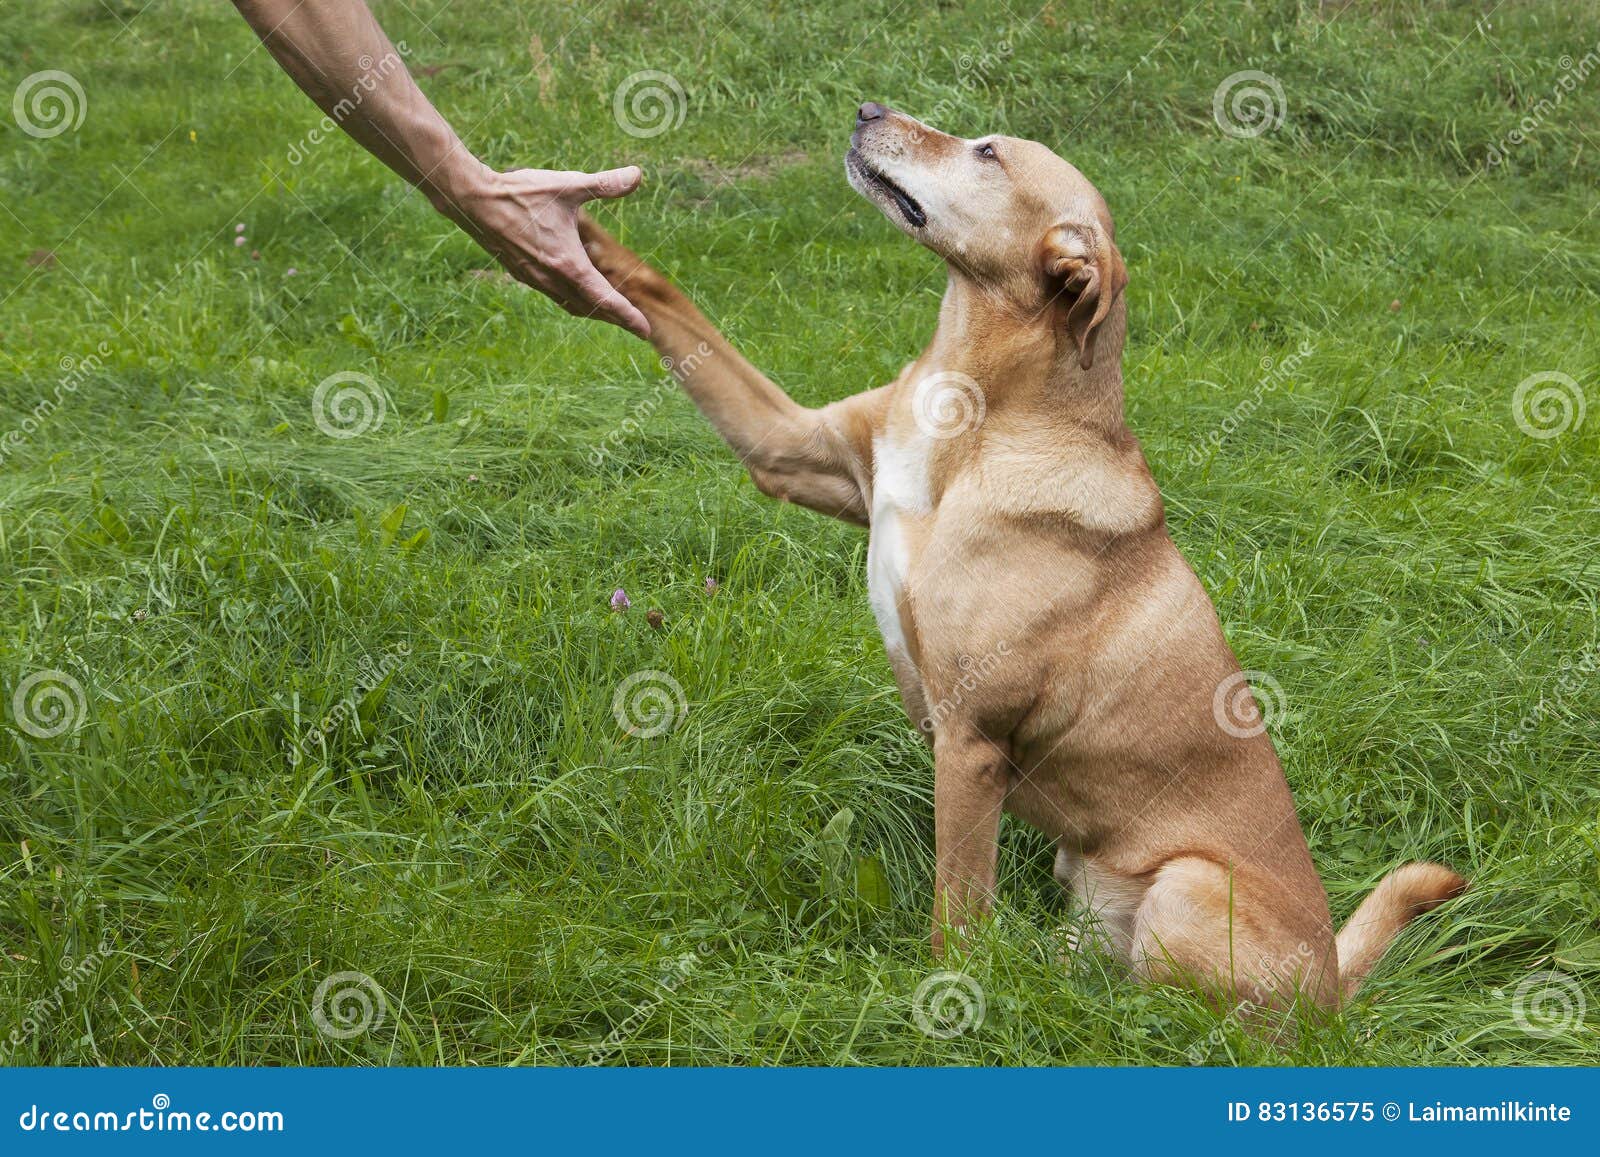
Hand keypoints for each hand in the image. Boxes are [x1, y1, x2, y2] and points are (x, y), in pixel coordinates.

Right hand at [450, 165, 650, 336]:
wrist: (473, 201)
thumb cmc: (520, 193)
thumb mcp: (567, 186)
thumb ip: (604, 183)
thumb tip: (637, 175)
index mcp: (568, 264)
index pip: (605, 298)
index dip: (628, 315)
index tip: (644, 330)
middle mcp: (552, 279)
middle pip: (590, 308)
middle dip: (615, 318)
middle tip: (635, 326)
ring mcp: (534, 279)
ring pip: (570, 304)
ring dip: (592, 310)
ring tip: (611, 313)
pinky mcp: (521, 273)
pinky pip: (553, 295)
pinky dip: (572, 300)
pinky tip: (575, 292)